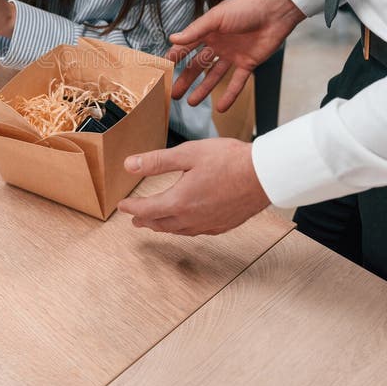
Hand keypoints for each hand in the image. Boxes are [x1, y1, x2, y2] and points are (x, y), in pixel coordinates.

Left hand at [119, 139, 269, 235]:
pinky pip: (196, 231)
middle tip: (135, 220)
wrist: (264, 175)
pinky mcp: (223, 225)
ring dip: (163, 226)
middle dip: (145, 220)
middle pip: (161, 223)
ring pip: (178, 230)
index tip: (122, 206)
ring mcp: (209, 224)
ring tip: (156, 223)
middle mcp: (192, 218)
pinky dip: (184, 229)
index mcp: (179, 201)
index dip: (132, 208)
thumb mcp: (188, 154)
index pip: (147, 209)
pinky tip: (187, 223)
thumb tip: (129, 165)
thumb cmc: (229, 160)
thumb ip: (157, 161)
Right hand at [167, 0, 304, 110]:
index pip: (187, 47)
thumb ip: (195, 31)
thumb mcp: (216, 17)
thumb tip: (173, 39)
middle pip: (198, 65)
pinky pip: (237, 83)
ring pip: (214, 76)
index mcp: (209, 31)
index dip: (175, 57)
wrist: (274, 12)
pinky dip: (229, 96)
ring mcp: (233, 56)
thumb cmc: (245, 8)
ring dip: (203, 89)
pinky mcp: (248, 64)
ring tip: (191, 102)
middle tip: (173, 93)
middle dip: (185, 79)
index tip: (163, 69)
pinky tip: (221, 108)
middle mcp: (219, 45)